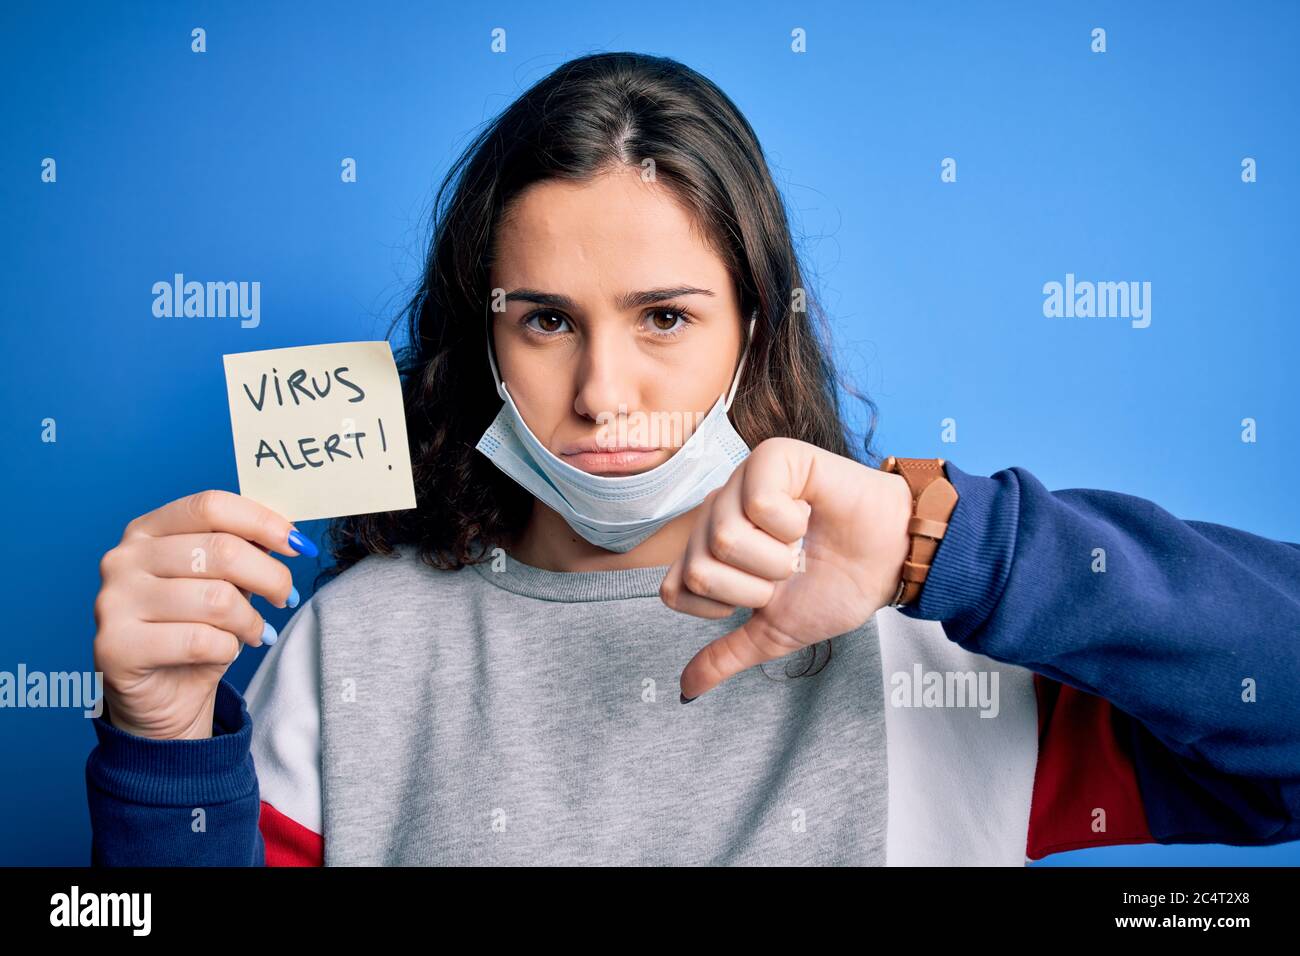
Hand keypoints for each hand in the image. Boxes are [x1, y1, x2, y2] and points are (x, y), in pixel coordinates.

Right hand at [93, 490, 312, 738]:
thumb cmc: (195, 629)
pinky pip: (200, 640)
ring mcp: (113, 601)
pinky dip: (228, 649)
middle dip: (270, 576)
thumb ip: (244, 551)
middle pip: (221, 550)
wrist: (161, 697)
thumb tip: (287, 533)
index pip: (211, 505)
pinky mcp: (115, 647)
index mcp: (147, 530)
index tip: (298, 545)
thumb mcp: (222, 582)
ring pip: (216, 598)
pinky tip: (225, 653)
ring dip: (250, 620)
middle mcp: (123, 558)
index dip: (262, 522)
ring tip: (255, 632)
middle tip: (284, 597)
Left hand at [659, 437, 912, 701]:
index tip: (763, 596)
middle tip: (790, 569)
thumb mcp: (775, 631)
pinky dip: (791, 522)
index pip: (675, 589)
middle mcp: (716, 510)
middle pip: (699, 568)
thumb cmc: (836, 587)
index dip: (724, 605)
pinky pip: (756, 500)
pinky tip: (809, 515)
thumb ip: (726, 655)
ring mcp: (741, 480)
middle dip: (757, 585)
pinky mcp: (773, 457)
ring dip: (778, 557)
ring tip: (802, 544)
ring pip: (725, 537)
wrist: (891, 564)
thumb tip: (685, 691)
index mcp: (707, 547)